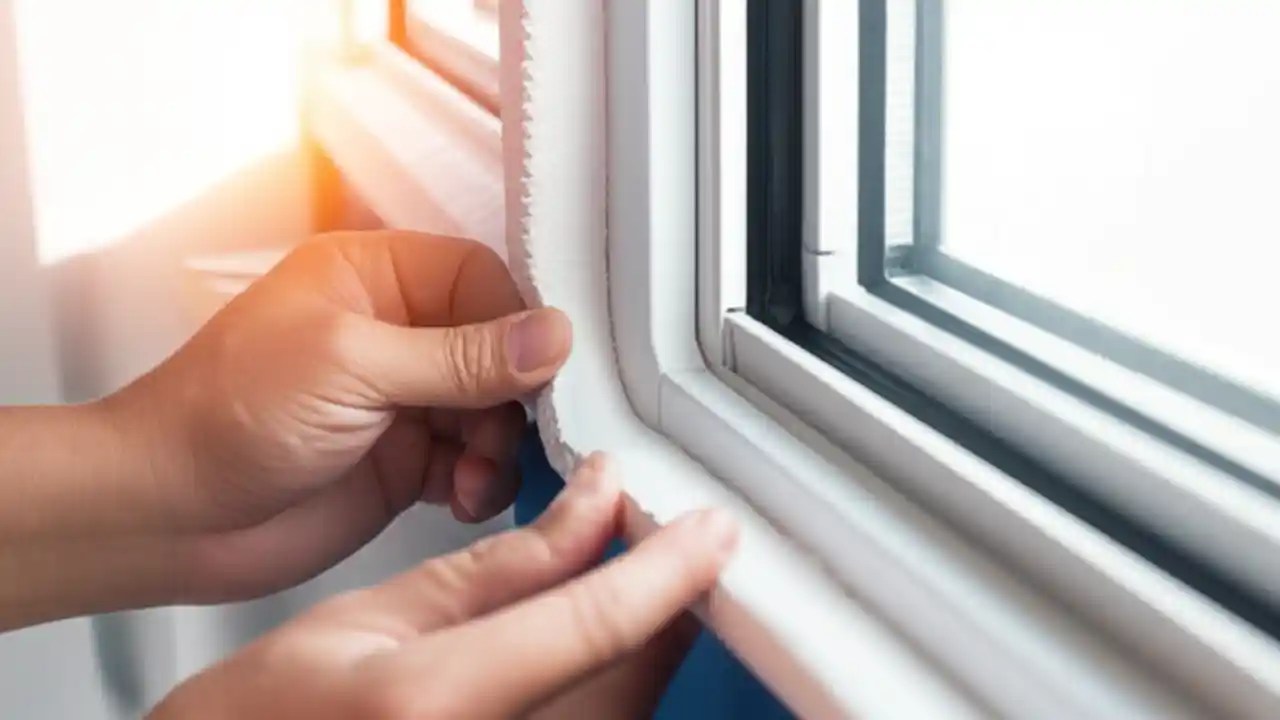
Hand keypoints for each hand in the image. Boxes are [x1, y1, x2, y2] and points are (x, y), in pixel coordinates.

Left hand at [110, 231, 572, 601]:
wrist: (169, 516)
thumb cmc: (225, 416)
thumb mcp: (352, 367)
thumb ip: (460, 356)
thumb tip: (551, 335)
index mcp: (374, 278)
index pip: (483, 280)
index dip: (519, 325)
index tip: (542, 371)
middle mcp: (395, 334)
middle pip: (500, 351)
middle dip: (513, 398)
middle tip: (503, 432)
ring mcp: (402, 400)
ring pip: (495, 413)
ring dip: (500, 448)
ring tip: (474, 475)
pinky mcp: (405, 462)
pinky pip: (475, 464)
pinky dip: (482, 483)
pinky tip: (462, 497)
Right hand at [148, 456, 738, 719]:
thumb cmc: (256, 717)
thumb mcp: (370, 614)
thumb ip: (500, 566)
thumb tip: (589, 507)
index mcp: (436, 698)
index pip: (595, 623)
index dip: (670, 567)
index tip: (711, 529)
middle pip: (636, 676)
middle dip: (667, 600)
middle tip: (666, 539)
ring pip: (629, 707)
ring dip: (648, 640)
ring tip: (628, 580)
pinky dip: (615, 681)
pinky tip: (595, 640)